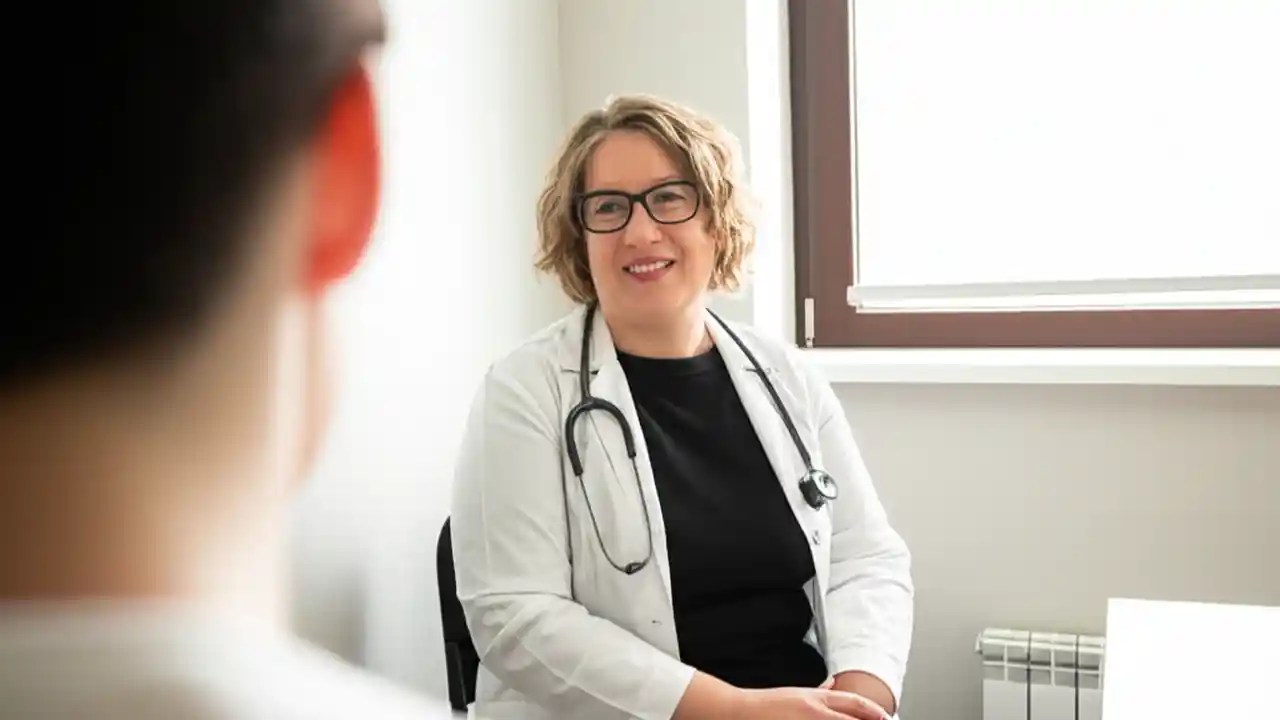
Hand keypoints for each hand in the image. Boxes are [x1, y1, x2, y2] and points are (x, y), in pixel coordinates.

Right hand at [737, 686, 889, 719]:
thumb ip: (820, 690)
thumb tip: (834, 683)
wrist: (740, 712)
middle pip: (852, 719)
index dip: (875, 711)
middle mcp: (816, 713)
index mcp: (817, 699)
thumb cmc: (766, 706)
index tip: (886, 717)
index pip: (855, 703)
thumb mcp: (797, 693)